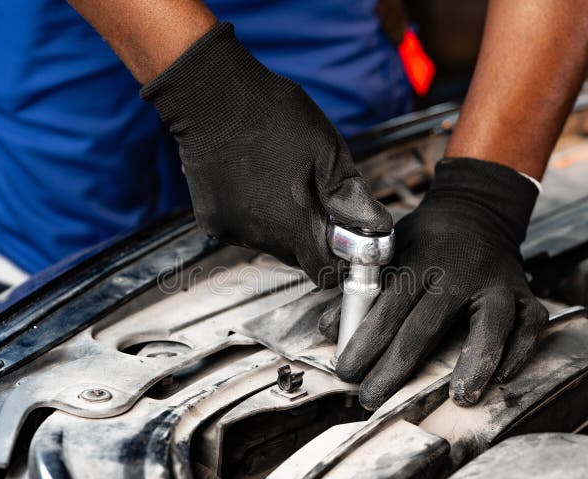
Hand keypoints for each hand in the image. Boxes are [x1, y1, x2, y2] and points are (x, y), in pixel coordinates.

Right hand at [141, 22, 390, 286]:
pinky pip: (245, 231)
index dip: (339, 261)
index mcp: (292, 223)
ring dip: (282, 225)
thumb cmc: (271, 115)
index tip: (343, 239)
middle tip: (314, 197)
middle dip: (311, 237)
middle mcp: (260, 236)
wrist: (210, 95)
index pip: (324, 274)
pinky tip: (254, 182)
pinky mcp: (212, 221)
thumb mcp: (327, 149)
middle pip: (298, 258)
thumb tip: (377, 226)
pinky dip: (254, 216)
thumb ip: (351, 196)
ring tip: (280, 181)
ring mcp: (232, 230)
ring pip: (271, 244)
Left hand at [326, 158, 548, 409]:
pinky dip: (520, 351)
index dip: (365, 343)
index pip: (388, 307)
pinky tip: (502, 377)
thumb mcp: (389, 251)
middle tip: (374, 399)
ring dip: (475, 361)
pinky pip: (529, 324)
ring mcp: (496, 282)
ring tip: (460, 397)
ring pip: (490, 323)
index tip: (346, 373)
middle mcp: (459, 272)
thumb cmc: (427, 239)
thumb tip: (328, 330)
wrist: (478, 210)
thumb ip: (362, 290)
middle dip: (398, 368)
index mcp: (420, 260)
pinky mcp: (524, 293)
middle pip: (428, 325)